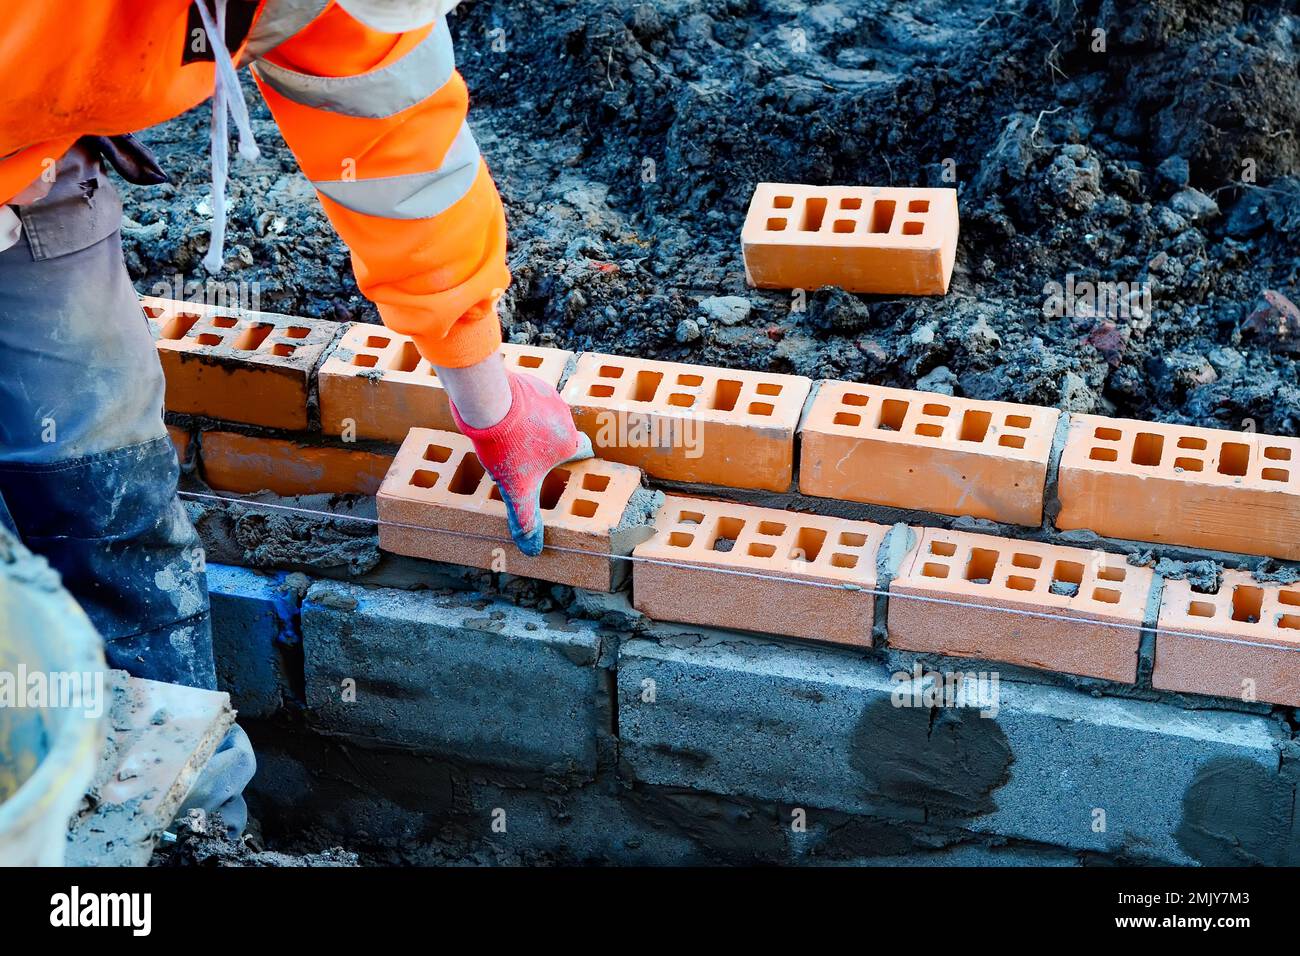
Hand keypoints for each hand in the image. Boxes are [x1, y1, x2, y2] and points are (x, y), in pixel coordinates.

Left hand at [451, 371, 592, 554]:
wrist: (488, 401)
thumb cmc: (507, 445)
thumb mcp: (516, 489)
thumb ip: (526, 519)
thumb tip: (533, 550)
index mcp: (568, 442)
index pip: (583, 450)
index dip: (575, 457)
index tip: (567, 462)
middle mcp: (565, 417)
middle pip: (560, 432)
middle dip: (546, 442)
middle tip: (526, 453)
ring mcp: (548, 395)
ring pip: (544, 413)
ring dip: (532, 421)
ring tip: (509, 434)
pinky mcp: (529, 381)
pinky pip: (528, 395)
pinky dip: (519, 404)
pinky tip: (501, 414)